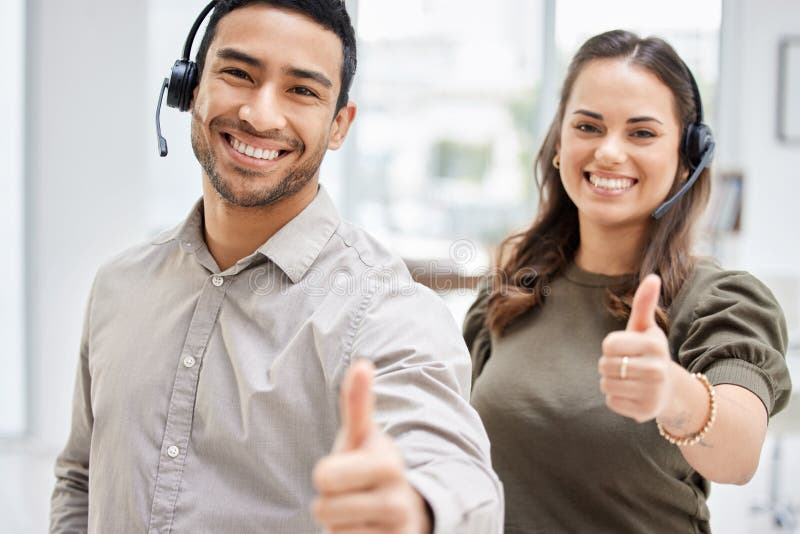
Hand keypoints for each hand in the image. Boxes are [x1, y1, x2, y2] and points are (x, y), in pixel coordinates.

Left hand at [312, 360, 431, 533]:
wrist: (405, 513)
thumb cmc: (369, 469)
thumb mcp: (362, 437)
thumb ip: (358, 404)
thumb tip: (362, 364)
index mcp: (387, 463)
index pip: (324, 476)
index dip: (326, 476)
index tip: (344, 470)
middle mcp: (397, 500)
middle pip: (323, 510)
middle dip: (329, 505)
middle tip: (350, 496)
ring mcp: (397, 531)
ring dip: (339, 529)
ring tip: (359, 518)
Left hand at [598, 274, 676, 422]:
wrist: (670, 389)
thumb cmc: (650, 353)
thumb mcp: (646, 328)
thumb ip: (644, 303)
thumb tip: (653, 277)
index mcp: (654, 345)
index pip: (608, 344)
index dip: (611, 346)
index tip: (624, 348)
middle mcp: (656, 370)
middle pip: (604, 365)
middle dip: (609, 365)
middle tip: (627, 366)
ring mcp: (651, 393)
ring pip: (605, 383)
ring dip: (611, 381)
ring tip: (629, 379)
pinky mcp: (644, 411)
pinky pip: (611, 401)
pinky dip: (616, 397)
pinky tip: (631, 393)